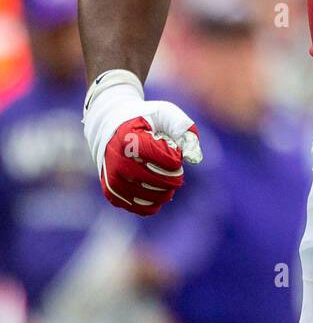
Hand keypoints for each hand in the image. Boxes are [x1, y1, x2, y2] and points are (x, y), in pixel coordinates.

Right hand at [83, 70, 201, 216]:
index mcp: (131, 141)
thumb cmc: (142, 120)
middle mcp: (119, 163)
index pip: (169, 162)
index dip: (177, 157)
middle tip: (174, 168)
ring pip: (155, 198)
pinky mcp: (112, 194)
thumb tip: (194, 158)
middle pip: (163, 182)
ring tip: (166, 178)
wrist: (108, 127)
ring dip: (168, 190)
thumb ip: (184, 129)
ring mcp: (114, 181)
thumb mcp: (164, 113)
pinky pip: (143, 209)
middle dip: (176, 176)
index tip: (172, 149)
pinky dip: (156, 202)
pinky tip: (157, 190)